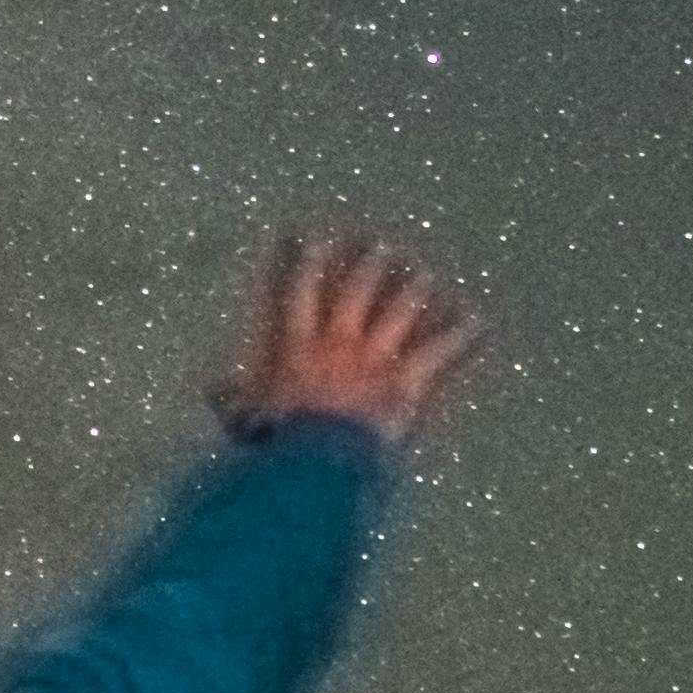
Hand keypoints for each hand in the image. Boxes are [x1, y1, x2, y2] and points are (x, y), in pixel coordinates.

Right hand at [216, 231, 476, 448]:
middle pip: (357, 290)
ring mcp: (377, 357)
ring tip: (425, 271)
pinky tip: (479, 320)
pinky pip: (439, 352)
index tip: (311, 233)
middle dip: (368, 264)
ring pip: (399, 311)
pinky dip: (461, 336)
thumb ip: (233, 401)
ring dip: (412, 289)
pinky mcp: (407, 379)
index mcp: (300, 345)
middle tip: (381, 243)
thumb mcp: (248, 420)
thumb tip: (213, 390)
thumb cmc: (280, 439)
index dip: (306, 259)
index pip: (301, 291)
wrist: (320, 458)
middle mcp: (340, 340)